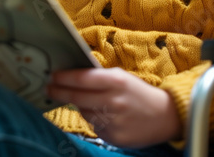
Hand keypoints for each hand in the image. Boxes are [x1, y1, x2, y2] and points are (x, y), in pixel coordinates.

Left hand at [48, 68, 181, 147]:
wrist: (165, 117)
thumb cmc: (139, 93)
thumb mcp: (122, 77)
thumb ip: (99, 77)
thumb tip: (71, 76)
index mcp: (116, 81)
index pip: (82, 78)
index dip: (63, 77)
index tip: (51, 76)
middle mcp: (114, 101)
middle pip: (77, 97)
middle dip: (59, 92)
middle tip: (48, 88)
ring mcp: (114, 121)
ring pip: (84, 113)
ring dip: (80, 106)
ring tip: (86, 101)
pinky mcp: (115, 137)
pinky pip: (95, 127)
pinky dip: (94, 120)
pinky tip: (104, 115)